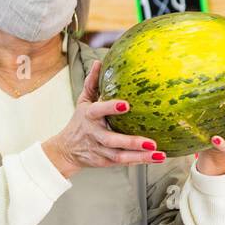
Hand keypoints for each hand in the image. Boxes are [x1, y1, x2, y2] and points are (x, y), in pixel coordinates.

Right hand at [42, 60, 164, 177]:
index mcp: (89, 116)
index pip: (98, 111)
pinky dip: (141, 160)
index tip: (126, 104)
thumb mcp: (82, 102)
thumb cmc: (79, 122)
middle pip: (112, 140)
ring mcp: (100, 150)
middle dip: (131, 141)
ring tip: (158, 153)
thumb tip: (98, 62)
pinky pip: (124, 161)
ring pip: (120, 155)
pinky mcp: (106, 161)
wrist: (66, 150)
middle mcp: (94, 134)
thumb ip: (91, 83)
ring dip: (140, 156)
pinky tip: (158, 157)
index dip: (110, 108)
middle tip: (151, 141)